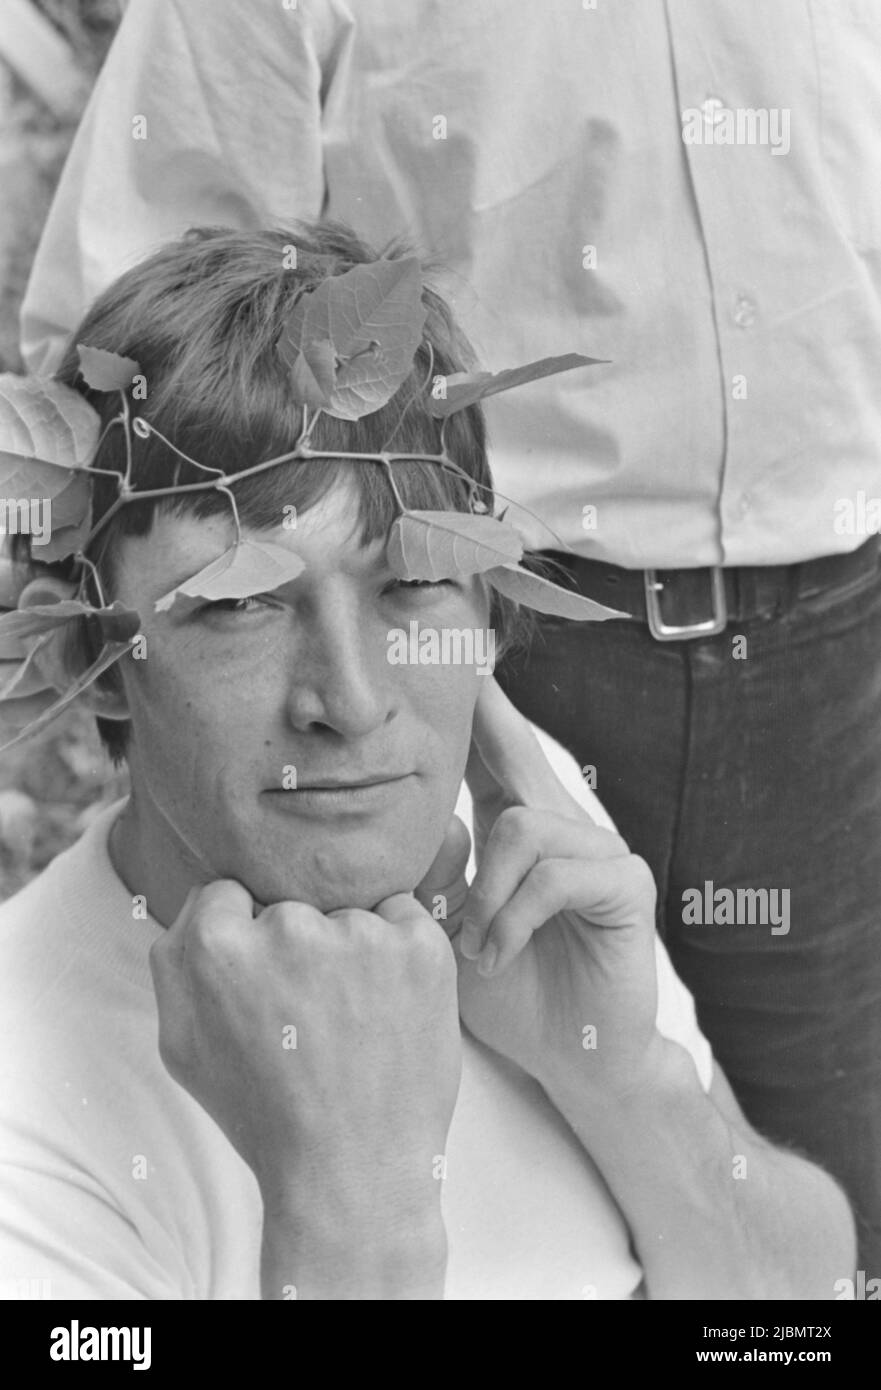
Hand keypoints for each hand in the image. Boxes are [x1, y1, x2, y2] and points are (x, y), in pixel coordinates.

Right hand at [149, 883, 460, 1281]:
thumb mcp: (182, 1047)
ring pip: (348, 911)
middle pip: (291, 905)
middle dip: (299, 947)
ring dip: (351, 950)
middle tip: (310, 1016)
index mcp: (216, 946)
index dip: (247, 939)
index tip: (266, 984)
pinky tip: (391, 1006)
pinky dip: (400, 952)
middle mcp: (287, 928)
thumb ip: (175, 960)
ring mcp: (359, 933)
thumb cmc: (266, 1116)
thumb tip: (200, 900)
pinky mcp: (419, 945)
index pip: (230, 893)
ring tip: (354, 1021)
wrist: (353, 1173)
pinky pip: (404, 917)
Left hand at [415, 678, 659, 1096]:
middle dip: (489, 714)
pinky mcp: (625, 883)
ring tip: (476, 946)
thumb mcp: (448, 933)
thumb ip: (434, 878)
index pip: (489, 754)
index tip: (450, 654)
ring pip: (523, 826)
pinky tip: (501, 955)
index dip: (472, 707)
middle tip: (466, 666)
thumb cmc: (510, 992)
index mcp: (516, 827)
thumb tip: (434, 820)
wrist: (572, 1058)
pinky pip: (556, 874)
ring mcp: (598, 849)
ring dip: (486, 895)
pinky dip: (515, 919)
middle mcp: (560, 824)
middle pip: (516, 750)